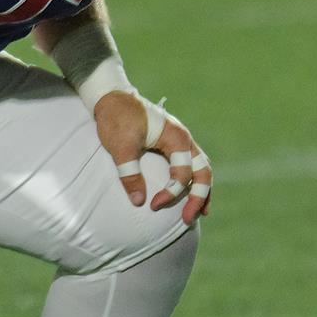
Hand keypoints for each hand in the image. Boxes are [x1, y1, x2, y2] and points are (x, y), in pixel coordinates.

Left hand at [92, 92, 212, 225]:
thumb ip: (130, 174)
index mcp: (176, 137)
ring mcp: (182, 140)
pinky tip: (190, 195)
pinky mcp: (174, 144)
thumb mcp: (120, 147)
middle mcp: (184, 139)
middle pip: (203, 171)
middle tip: (188, 219)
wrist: (112, 98)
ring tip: (200, 213)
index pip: (182, 173)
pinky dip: (194, 181)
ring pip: (202, 168)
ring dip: (201, 191)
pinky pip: (193, 164)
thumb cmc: (117, 119)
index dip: (171, 193)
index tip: (152, 205)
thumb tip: (139, 202)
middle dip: (198, 197)